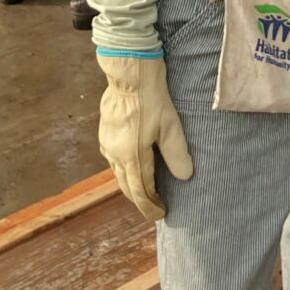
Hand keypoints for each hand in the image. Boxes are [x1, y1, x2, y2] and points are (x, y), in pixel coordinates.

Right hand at [97, 51, 193, 221]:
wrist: (129, 74)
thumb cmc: (152, 98)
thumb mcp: (170, 127)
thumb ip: (177, 154)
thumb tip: (185, 177)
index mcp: (131, 156)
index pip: (140, 190)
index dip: (150, 205)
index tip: (160, 214)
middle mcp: (114, 153)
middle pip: (126, 185)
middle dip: (140, 199)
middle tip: (153, 207)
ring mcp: (107, 142)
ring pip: (118, 172)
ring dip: (130, 184)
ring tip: (144, 190)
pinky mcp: (104, 132)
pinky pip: (113, 159)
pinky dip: (123, 169)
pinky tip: (131, 165)